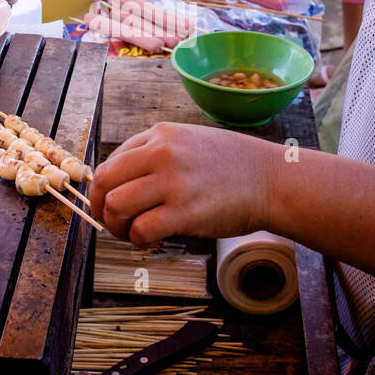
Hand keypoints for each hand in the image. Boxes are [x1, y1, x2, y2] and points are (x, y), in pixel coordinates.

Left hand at [88, 122, 275, 244]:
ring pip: (116, 206)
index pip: (110, 162)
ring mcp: (173, 182)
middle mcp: (162, 153)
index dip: (103, 189)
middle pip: (104, 182)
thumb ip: (155, 154)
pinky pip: (141, 230)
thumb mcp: (189, 141)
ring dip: (117, 226)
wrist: (272, 180)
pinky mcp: (186, 212)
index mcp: (160, 134)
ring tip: (132, 233)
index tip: (109, 204)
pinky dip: (138, 240)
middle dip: (101, 208)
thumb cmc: (232, 165)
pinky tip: (152, 240)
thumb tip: (119, 182)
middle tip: (114, 223)